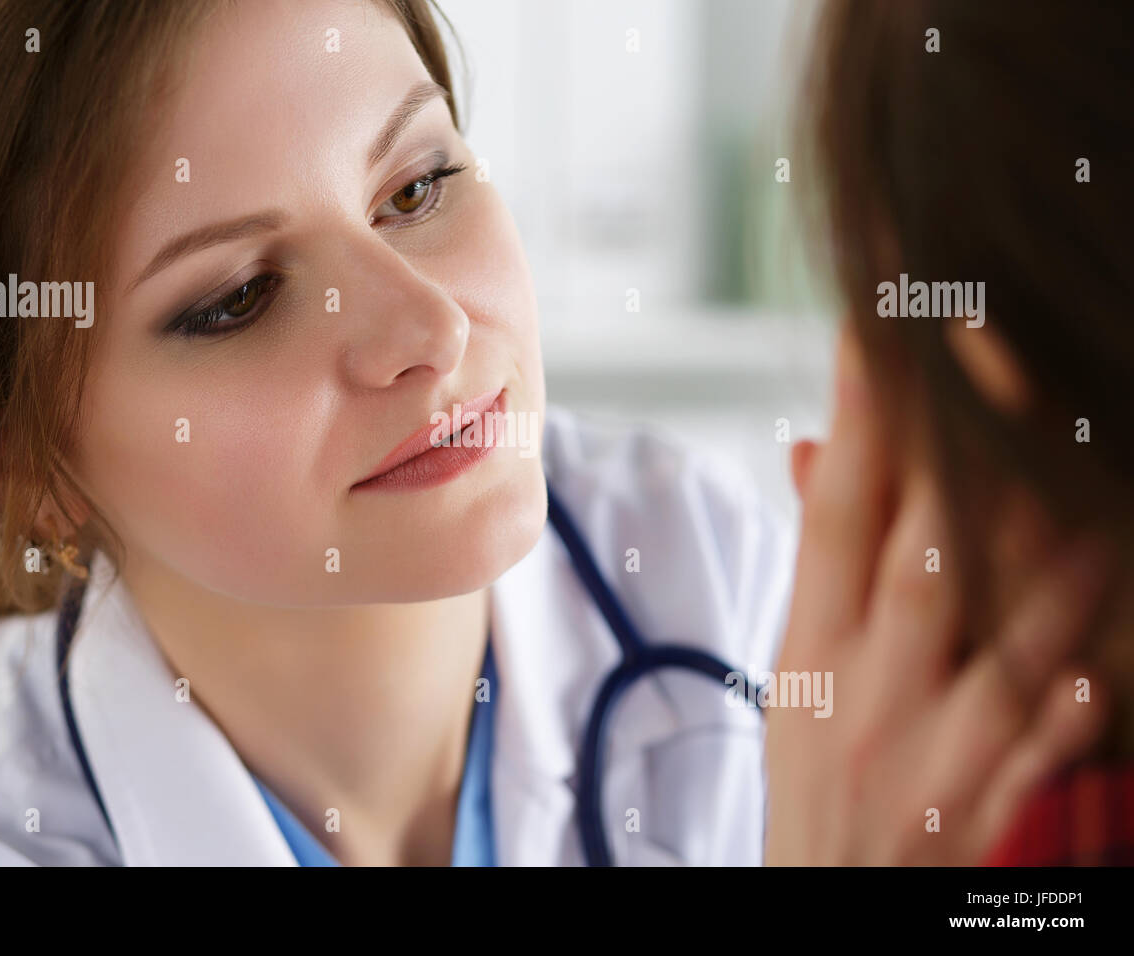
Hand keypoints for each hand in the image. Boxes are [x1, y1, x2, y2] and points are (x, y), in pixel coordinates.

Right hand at [763, 330, 1110, 864]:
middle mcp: (862, 690)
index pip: (832, 519)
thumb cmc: (815, 772)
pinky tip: (1088, 681)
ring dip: (1045, 586)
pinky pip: (1027, 765)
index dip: (857, 426)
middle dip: (956, 467)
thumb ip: (820, 564)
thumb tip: (821, 453)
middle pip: (916, 564)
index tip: (876, 338)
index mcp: (811, 647)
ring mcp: (921, 752)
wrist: (827, 898)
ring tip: (1093, 509)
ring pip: (991, 657)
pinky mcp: (974, 810)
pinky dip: (1058, 723)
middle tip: (998, 373)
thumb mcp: (795, 672)